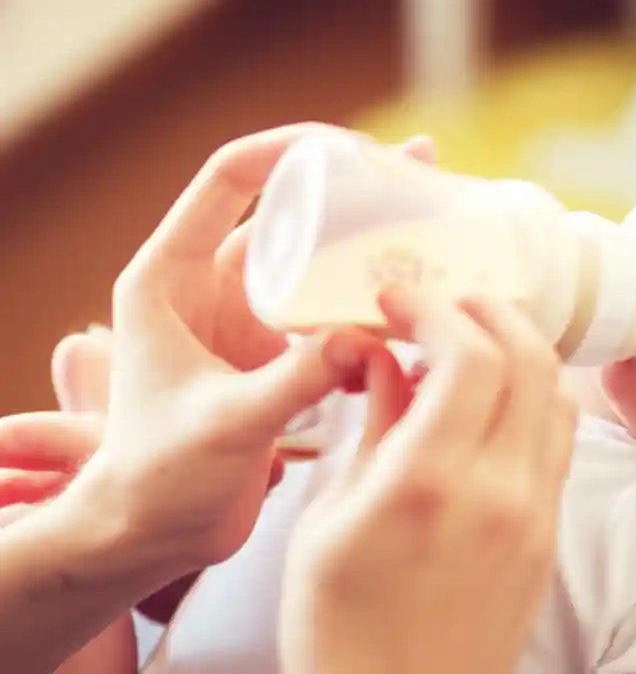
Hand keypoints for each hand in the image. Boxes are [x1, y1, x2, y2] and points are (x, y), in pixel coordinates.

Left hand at [59, 124, 387, 574]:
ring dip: (370, 235)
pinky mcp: (274, 350)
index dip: (288, 149)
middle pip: (286, 206)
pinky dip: (371, 295)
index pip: (228, 178)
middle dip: (354, 182)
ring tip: (436, 213)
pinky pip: (329, 304)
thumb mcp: (227, 425)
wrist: (155, 533)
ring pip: (315, 253)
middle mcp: (208, 283)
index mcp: (169, 277)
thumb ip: (293, 381)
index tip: (355, 147)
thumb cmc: (162, 477)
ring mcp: (245, 315)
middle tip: (419, 166)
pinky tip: (420, 299)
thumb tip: (366, 340)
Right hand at [281, 286, 577, 673]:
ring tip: (470, 340)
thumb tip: (388, 356)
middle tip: (443, 302)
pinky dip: (535, 397)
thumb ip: (371, 426)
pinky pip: (559, 440)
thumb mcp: (327, 519)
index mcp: (428, 484)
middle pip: (530, 358)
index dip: (437, 307)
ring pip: (557, 394)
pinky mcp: (549, 535)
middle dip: (488, 310)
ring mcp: (534, 514)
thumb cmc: (338, 626)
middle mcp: (498, 491)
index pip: (471, 355)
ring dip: (520, 349)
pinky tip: (493, 397)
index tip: (399, 297)